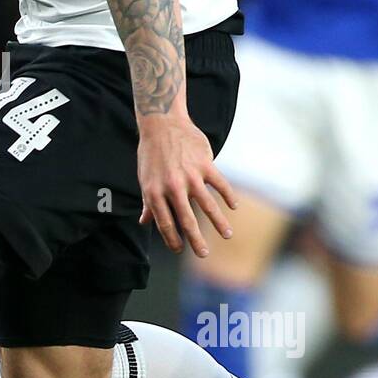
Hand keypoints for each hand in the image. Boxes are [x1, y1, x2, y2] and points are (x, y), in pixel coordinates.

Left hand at [137, 113, 236, 255]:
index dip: (172, 239)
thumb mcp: (145, 178)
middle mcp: (172, 187)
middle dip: (196, 240)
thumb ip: (148, 202)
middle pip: (186, 220)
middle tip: (203, 254)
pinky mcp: (205, 164)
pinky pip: (220, 184)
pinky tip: (233, 207)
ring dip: (218, 223)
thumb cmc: (151, 153)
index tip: (180, 249)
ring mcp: (190, 176)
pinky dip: (228, 196)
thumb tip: (144, 222)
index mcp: (155, 192)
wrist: (162, 123)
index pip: (165, 223)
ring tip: (226, 235)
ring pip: (207, 205)